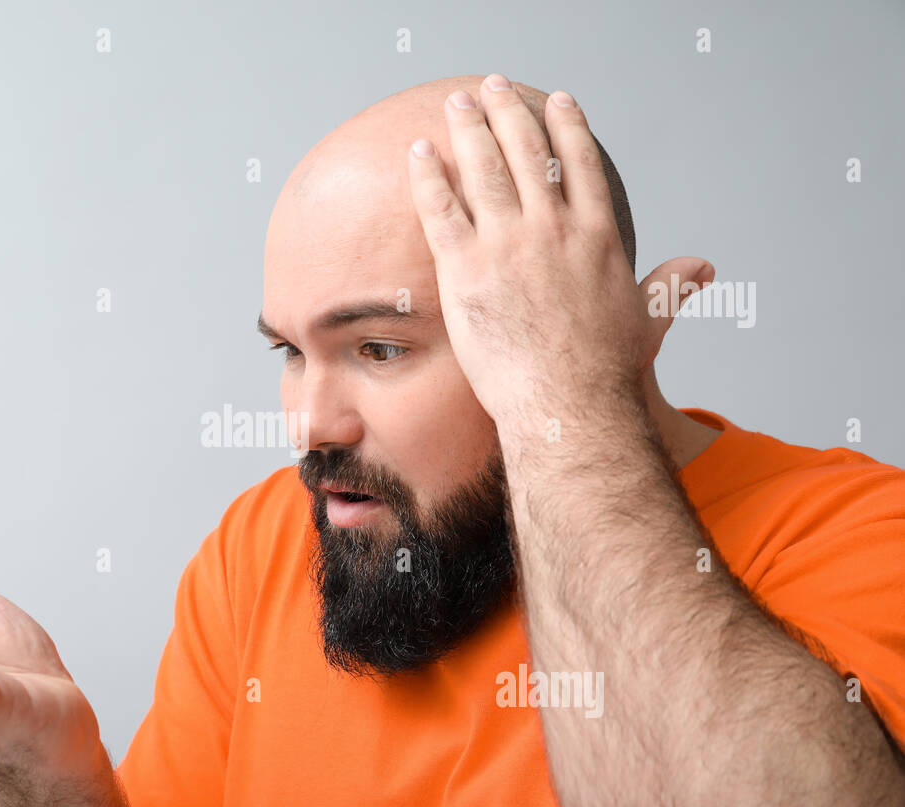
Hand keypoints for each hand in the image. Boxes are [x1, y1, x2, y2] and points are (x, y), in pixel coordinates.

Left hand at [406, 75, 709, 425]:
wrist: (565, 403)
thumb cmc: (606, 371)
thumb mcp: (648, 319)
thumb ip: (670, 285)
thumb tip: (702, 269)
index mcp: (596, 234)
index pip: (579, 162)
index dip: (566, 125)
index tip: (554, 100)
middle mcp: (552, 229)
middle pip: (525, 152)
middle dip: (507, 112)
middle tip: (491, 88)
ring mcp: (507, 245)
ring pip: (483, 169)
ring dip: (467, 128)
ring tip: (456, 104)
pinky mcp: (466, 269)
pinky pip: (440, 210)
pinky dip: (428, 176)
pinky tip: (418, 152)